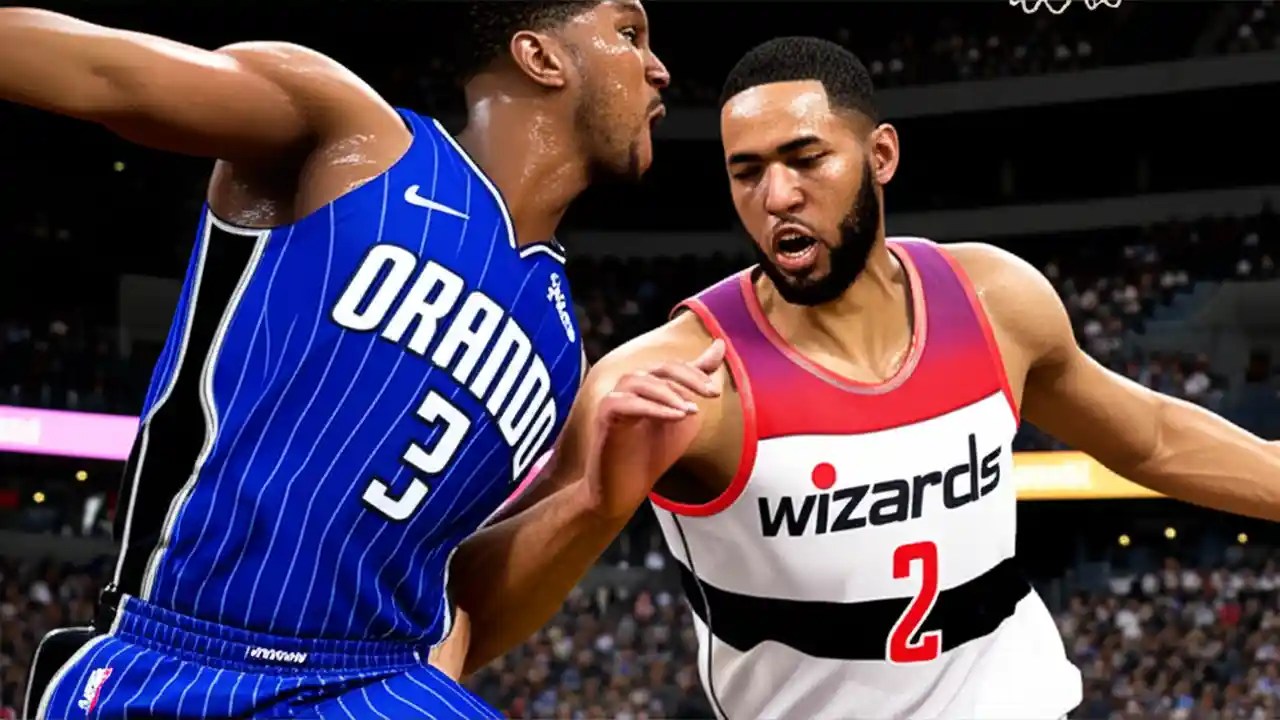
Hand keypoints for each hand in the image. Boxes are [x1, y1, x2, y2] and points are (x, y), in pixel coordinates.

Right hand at [586, 339, 725, 518]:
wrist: (626, 490)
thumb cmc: (652, 453)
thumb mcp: (686, 415)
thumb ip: (698, 382)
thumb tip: (719, 345)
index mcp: (649, 384)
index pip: (673, 366)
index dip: (696, 373)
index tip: (715, 391)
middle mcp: (630, 386)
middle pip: (660, 369)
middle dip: (689, 379)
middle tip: (710, 395)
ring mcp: (615, 398)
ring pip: (641, 381)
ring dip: (670, 394)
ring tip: (691, 412)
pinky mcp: (604, 415)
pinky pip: (627, 403)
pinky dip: (654, 408)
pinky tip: (675, 418)